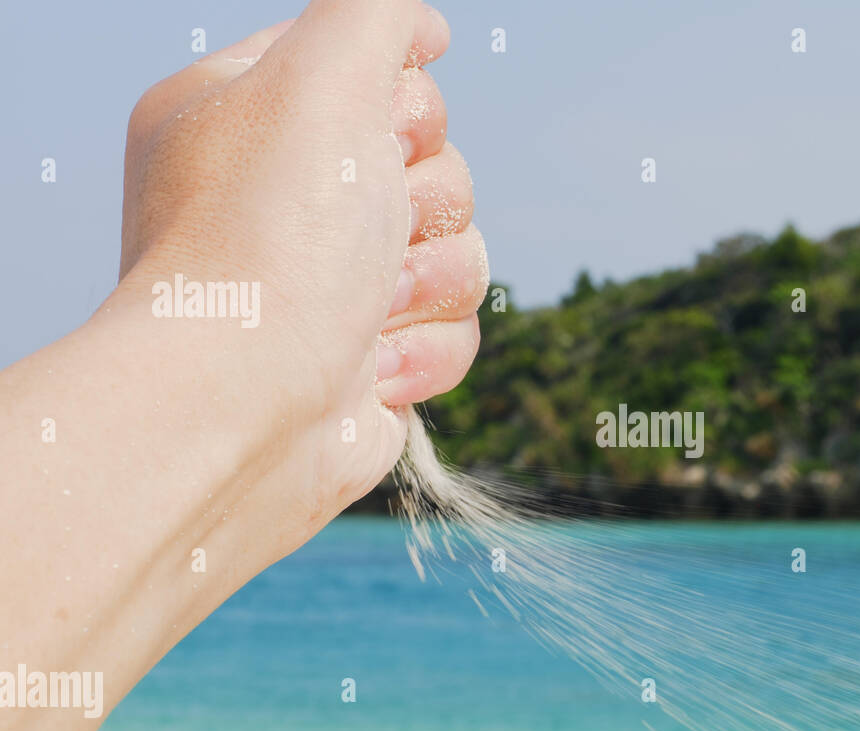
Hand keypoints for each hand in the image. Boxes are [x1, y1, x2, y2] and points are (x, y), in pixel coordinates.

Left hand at [112, 0, 484, 540]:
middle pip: (435, 164)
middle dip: (423, 204)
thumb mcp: (319, 78)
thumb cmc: (271, 245)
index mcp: (250, 118)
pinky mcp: (371, 356)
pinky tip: (370, 366)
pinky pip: (456, 328)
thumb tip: (423, 27)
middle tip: (370, 231)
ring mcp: (330, 282)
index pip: (373, 71)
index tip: (373, 137)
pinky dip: (427, 348)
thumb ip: (376, 15)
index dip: (399, 107)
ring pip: (460, 249)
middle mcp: (287, 198)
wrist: (247, 411)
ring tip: (367, 309)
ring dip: (431, 281)